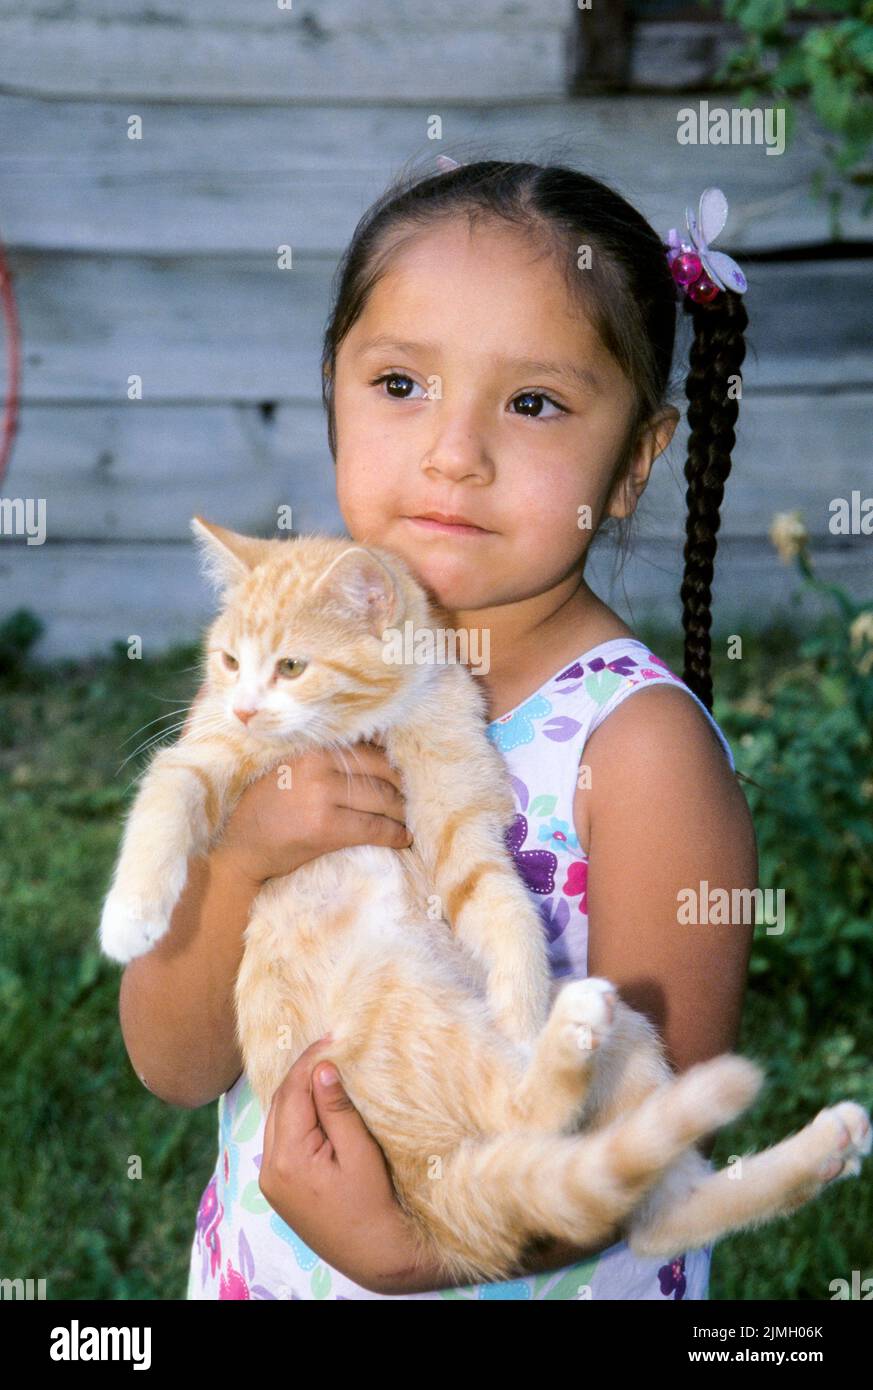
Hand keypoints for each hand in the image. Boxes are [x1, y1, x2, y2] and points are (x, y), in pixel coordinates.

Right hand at [180, 678, 411, 884]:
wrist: (239, 847)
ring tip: (410, 819)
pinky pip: (374, 828)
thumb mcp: (291, 768)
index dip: (392, 764)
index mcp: (312, 747)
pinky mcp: (326, 827)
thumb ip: (325, 760)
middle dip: (403, 788)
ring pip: (382, 800)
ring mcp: (323, 796)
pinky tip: (403, 838)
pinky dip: (394, 834)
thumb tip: (378, 753)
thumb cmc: (266, 807)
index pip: (368, 749)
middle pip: (381, 772)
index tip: (404, 775)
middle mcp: (319, 766)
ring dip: (402, 812)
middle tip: (414, 799)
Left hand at [258, 1037, 423, 1291]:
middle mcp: (270, 1168)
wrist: (373, 1255)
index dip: (310, 1060)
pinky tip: (314, 1101)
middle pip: (280, 1102)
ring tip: (325, 1068)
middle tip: (330, 1046)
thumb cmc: (374, 1204)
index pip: (292, 1091)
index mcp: (288, 1159)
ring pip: (277, 1118)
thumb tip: (321, 1067)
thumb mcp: (360, 1153)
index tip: (332, 1037)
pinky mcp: (278, 1186)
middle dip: (302, 1072)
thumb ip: (337, 1110)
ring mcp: (270, 1180)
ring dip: (297, 1092)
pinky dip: (294, 1114)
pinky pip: (280, 1137)